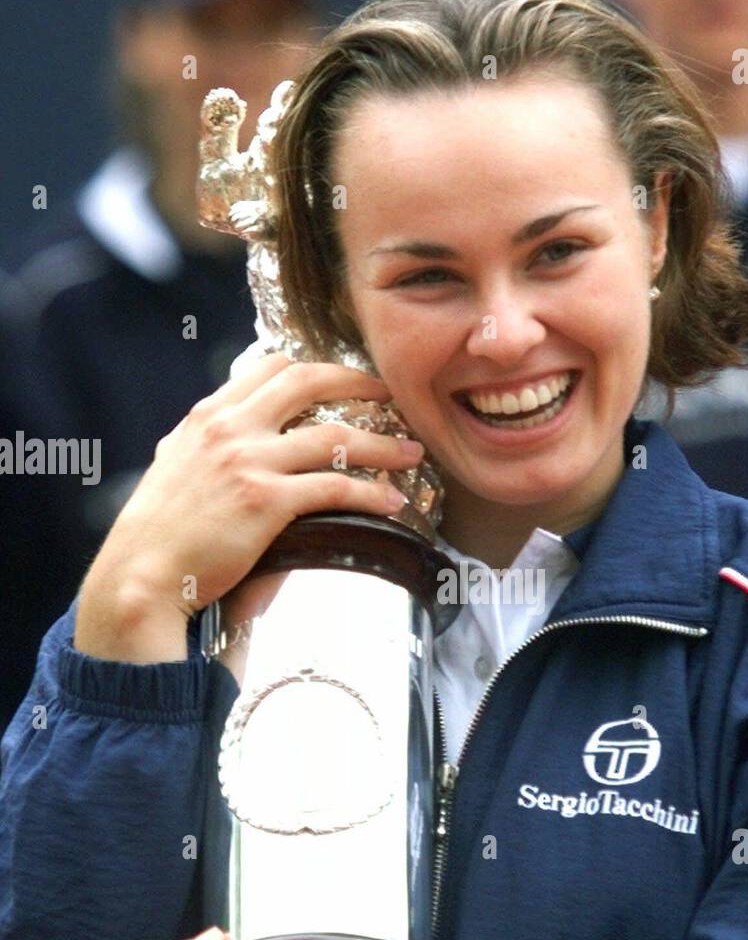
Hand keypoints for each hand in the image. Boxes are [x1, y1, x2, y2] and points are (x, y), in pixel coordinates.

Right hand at [75, 355, 424, 660]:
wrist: (142, 573)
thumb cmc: (159, 530)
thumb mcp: (175, 466)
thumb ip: (207, 444)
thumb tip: (227, 439)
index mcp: (210, 415)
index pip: (270, 367)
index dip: (314, 368)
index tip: (344, 379)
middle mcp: (232, 428)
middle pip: (309, 382)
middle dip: (358, 382)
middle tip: (389, 394)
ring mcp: (250, 462)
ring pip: (336, 438)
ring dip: (383, 444)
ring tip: (412, 452)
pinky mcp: (267, 501)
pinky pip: (336, 488)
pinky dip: (371, 493)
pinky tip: (391, 501)